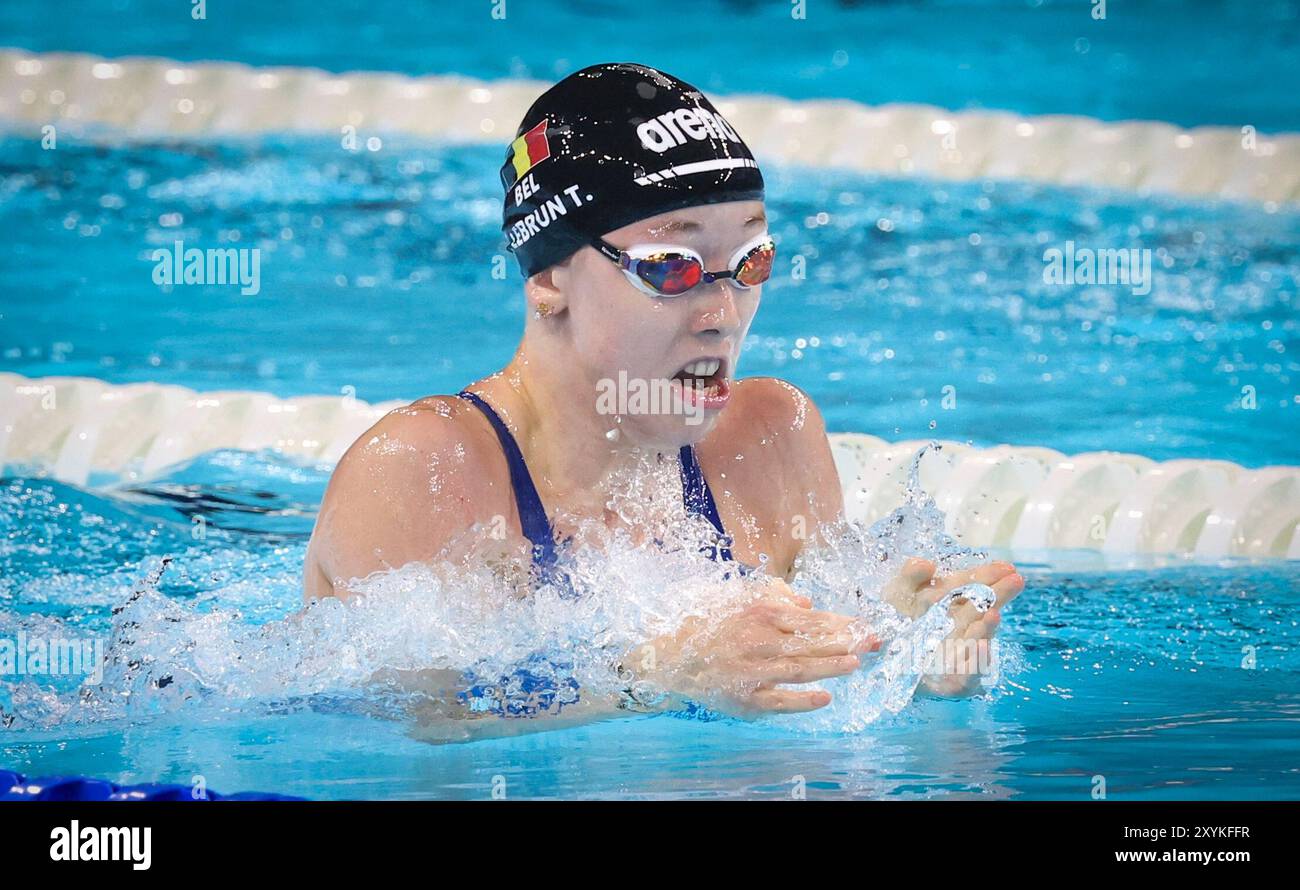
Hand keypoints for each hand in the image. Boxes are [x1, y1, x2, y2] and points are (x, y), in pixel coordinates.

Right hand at [632, 578, 880, 717]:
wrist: (670, 654)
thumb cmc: (708, 622)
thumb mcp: (737, 596)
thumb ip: (773, 593)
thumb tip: (806, 602)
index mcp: (760, 614)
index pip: (811, 620)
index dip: (841, 623)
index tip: (865, 626)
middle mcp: (759, 641)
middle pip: (812, 643)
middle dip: (846, 642)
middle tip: (874, 643)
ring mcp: (753, 671)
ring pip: (800, 669)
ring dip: (830, 667)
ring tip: (855, 665)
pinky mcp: (745, 698)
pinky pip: (779, 700)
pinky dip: (803, 701)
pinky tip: (825, 698)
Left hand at [882, 557, 1023, 697]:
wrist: (877, 663)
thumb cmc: (891, 624)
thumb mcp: (897, 594)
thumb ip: (910, 576)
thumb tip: (928, 564)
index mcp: (948, 602)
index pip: (970, 585)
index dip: (987, 575)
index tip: (1007, 567)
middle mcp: (959, 627)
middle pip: (981, 609)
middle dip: (998, 595)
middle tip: (1016, 580)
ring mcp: (958, 655)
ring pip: (976, 640)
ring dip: (986, 628)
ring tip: (993, 613)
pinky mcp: (952, 683)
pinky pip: (965, 676)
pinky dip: (975, 662)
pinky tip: (980, 647)